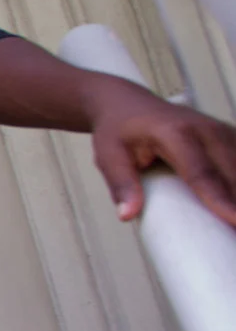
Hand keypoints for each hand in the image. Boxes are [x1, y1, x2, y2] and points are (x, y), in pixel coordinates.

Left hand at [87, 81, 235, 226]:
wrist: (128, 104)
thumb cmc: (118, 130)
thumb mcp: (108, 155)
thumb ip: (120, 184)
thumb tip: (127, 215)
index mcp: (175, 134)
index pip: (202, 173)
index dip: (221, 200)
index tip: (235, 222)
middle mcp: (206, 130)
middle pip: (233, 174)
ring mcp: (222, 132)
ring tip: (235, 227)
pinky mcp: (230, 138)